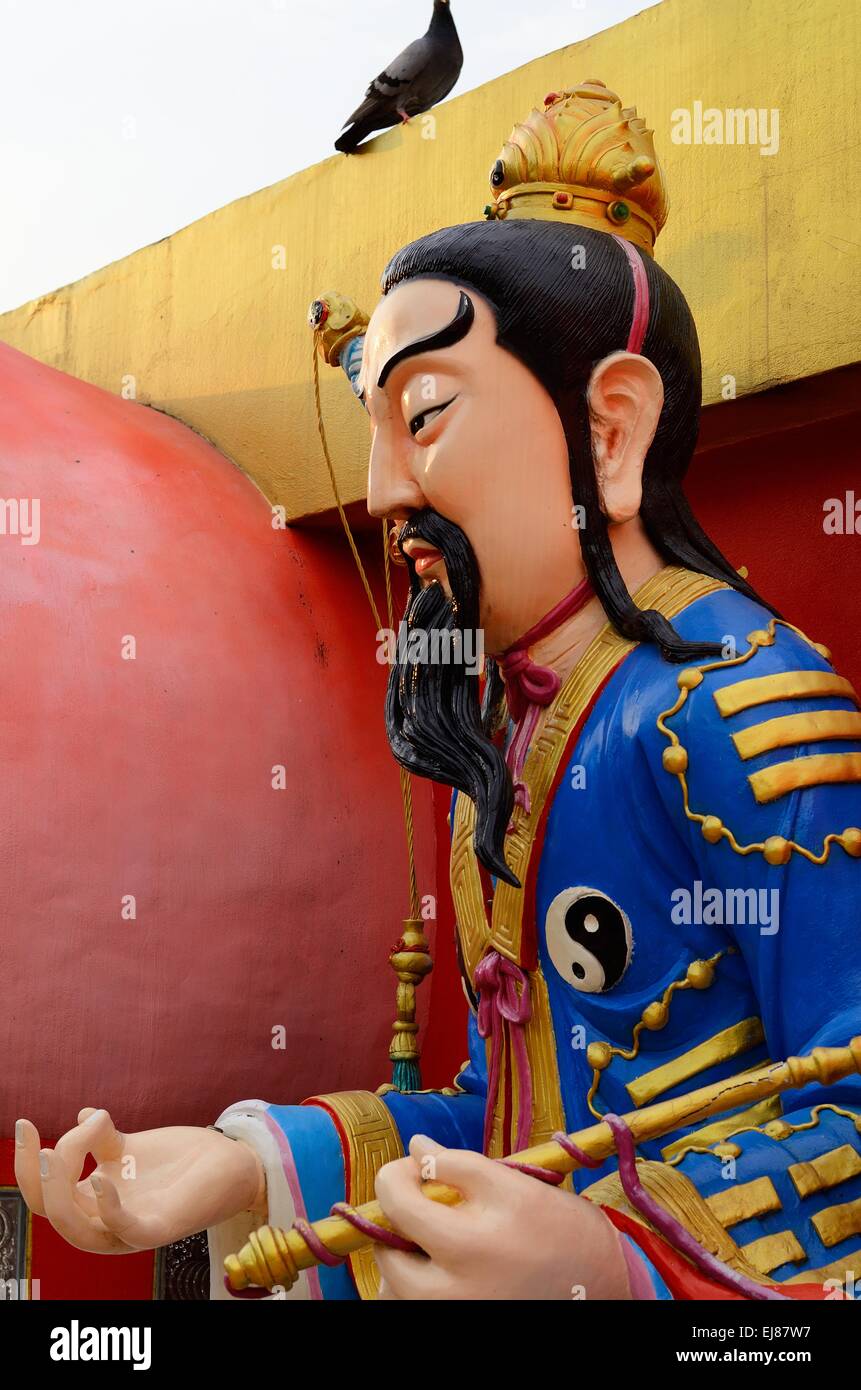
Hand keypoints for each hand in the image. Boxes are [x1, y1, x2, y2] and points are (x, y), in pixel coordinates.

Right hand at [15, 1108, 265, 1253]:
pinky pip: (125, 1229)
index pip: (43, 1195)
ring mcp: (131, 1229)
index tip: (26, 1122)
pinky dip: (107, 1207)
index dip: (25, 1164)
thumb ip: (102, 1139)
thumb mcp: (132, 1146)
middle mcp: (105, 1221)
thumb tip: (80, 1115)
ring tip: (55, 1152)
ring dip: (60, 1193)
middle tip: (44, 1141)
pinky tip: (101, 1176)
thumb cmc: (180, 1159)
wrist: (231, 1161)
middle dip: (38, 1177)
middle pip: (52, 1212)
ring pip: (77, 1230)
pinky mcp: (160, 1229)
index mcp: (92, 1203)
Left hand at [374, 1135, 631, 1300]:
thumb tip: (416, 1147)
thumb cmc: (562, 1232)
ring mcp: (451, 1314)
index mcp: (467, 1244)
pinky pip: (411, 1306)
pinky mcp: (456, 1326)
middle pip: (385, 1249)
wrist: (601, 1288)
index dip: (399, 1173)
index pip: (395, 1198)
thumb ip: (458, 1164)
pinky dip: (416, 1286)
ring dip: (403, 1258)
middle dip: (397, 1220)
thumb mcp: (516, 1185)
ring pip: (393, 1287)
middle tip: (429, 1208)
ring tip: (439, 1245)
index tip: (418, 1169)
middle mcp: (451, 1290)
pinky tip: (445, 1272)